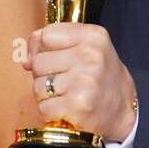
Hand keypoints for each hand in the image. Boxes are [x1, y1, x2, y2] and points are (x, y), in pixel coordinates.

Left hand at [24, 22, 136, 139]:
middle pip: (39, 62)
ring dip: (46, 95)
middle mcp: (90, 56)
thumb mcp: (84, 46)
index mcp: (93, 36)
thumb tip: (26, 60)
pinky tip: (66, 109)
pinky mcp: (79, 105)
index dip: (44, 50)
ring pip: (38, 86)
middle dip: (44, 74)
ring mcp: (85, 81)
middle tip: (64, 81)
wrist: (123, 109)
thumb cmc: (98, 75)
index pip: (45, 36)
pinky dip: (51, 111)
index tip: (57, 59)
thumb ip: (51, 41)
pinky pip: (44, 107)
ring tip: (65, 95)